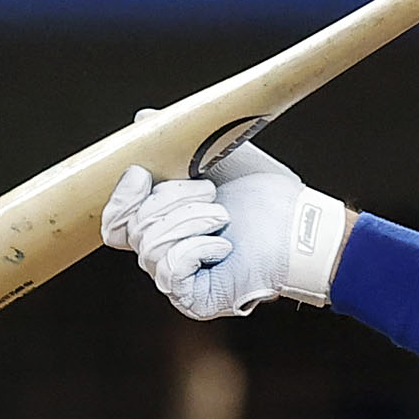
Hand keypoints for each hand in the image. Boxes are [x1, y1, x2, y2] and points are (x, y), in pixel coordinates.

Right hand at [100, 135, 349, 320]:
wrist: (302, 227)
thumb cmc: (269, 199)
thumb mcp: (220, 160)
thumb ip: (181, 143)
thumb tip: (145, 119)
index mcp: (165, 227)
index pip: (116, 222)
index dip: (122, 197)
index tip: (142, 173)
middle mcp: (166, 256)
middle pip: (132, 228)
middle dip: (170, 201)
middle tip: (211, 192)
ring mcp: (179, 281)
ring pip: (149, 247)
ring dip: (189, 221)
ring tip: (224, 216)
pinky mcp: (194, 300)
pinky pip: (170, 270)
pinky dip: (196, 248)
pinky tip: (223, 244)